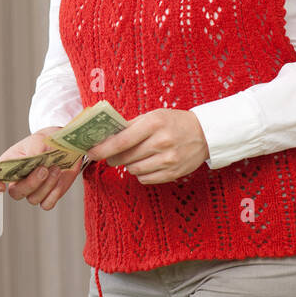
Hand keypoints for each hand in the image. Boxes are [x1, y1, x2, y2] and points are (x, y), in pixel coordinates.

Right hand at [0, 127, 86, 210]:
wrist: (67, 146)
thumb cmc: (47, 141)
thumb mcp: (39, 140)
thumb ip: (33, 152)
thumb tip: (34, 162)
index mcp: (9, 165)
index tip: (1, 187)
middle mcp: (18, 180)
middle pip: (16, 193)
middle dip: (31, 183)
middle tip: (44, 169)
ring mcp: (33, 190)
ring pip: (33, 199)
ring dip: (46, 185)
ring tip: (56, 168)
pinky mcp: (47, 195)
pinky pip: (47, 204)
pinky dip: (54, 194)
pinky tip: (59, 180)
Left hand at [84, 109, 208, 182]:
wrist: (205, 134)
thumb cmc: (174, 123)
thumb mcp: (153, 116)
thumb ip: (130, 126)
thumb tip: (103, 137)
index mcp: (154, 123)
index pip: (121, 141)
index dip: (102, 149)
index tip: (90, 153)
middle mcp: (161, 142)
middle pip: (124, 157)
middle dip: (113, 157)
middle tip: (112, 155)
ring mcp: (168, 159)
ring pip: (133, 170)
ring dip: (129, 165)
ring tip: (137, 156)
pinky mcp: (173, 173)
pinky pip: (144, 179)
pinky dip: (141, 173)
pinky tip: (148, 164)